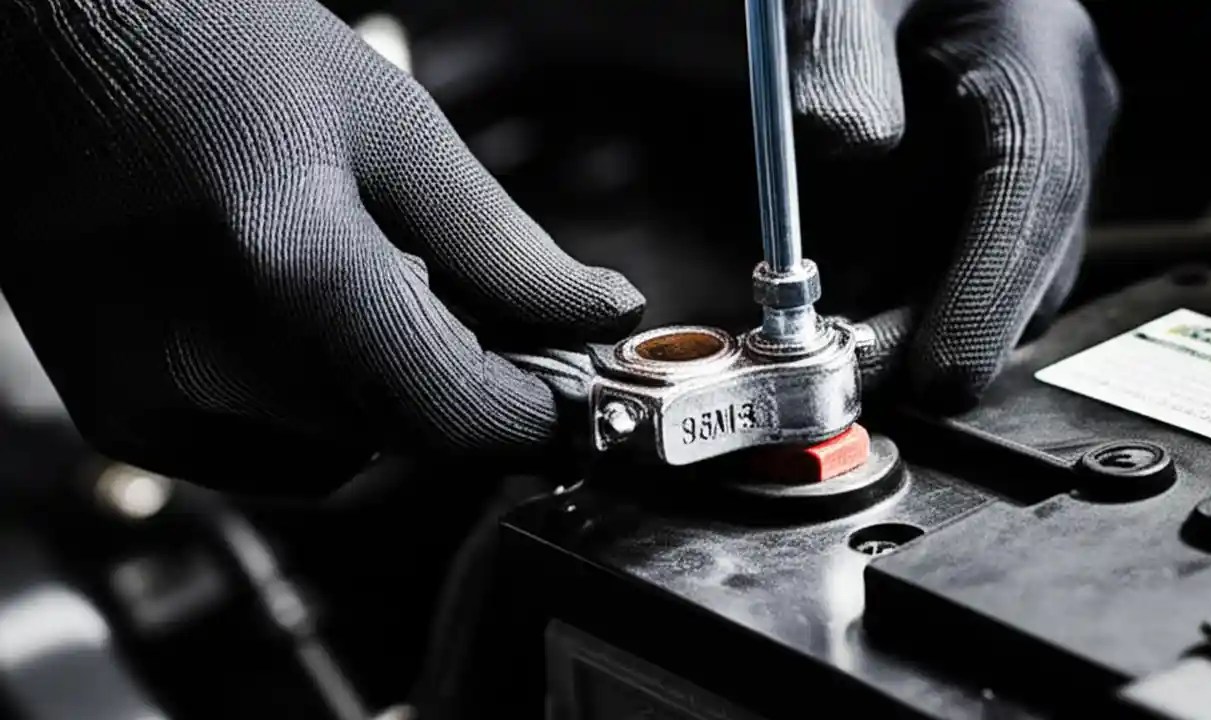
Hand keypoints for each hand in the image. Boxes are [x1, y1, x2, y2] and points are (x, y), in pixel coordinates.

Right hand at [0, 0, 643, 492]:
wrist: (42, 45)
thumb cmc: (207, 46)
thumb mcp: (387, 123)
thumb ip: (501, 243)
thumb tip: (598, 313)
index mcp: (287, 264)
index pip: (456, 409)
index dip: (540, 418)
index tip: (588, 406)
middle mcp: (205, 359)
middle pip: (408, 441)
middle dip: (471, 392)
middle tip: (492, 319)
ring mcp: (150, 401)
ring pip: (346, 458)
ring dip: (394, 398)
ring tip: (368, 287)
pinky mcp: (120, 418)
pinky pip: (271, 457)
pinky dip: (320, 409)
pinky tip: (299, 318)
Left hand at [789, 0, 1119, 408]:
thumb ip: (841, 51)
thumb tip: (846, 145)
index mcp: (1037, 55)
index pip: (1034, 189)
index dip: (990, 291)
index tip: (941, 368)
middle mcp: (1056, 112)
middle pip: (1032, 256)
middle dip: (951, 335)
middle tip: (855, 378)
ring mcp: (1030, 151)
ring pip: (1004, 277)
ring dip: (928, 331)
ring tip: (840, 360)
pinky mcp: (990, 180)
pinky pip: (967, 261)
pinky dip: (914, 305)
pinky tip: (852, 323)